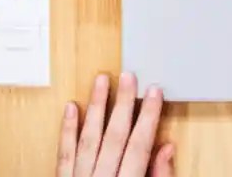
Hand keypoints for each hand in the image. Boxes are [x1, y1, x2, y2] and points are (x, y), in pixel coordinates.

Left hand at [56, 73, 173, 176]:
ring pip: (89, 138)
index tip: (155, 92)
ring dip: (96, 107)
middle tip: (128, 76)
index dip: (149, 117)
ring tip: (100, 80)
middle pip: (114, 136)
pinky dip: (67, 130)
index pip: (139, 146)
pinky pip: (64, 154)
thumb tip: (167, 150)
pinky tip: (71, 107)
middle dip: (123, 103)